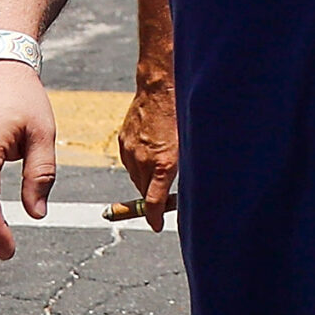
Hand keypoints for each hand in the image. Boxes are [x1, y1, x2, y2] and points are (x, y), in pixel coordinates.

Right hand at [118, 72, 176, 232]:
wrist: (160, 88)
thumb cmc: (183, 114)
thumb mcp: (191, 144)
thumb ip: (185, 167)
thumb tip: (186, 187)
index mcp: (163, 164)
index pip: (153, 202)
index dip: (154, 218)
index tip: (156, 226)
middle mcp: (143, 160)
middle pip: (144, 191)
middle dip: (153, 196)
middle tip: (166, 194)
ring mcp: (130, 151)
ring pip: (136, 176)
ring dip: (146, 177)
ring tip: (161, 165)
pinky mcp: (123, 141)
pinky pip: (129, 161)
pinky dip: (139, 162)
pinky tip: (152, 149)